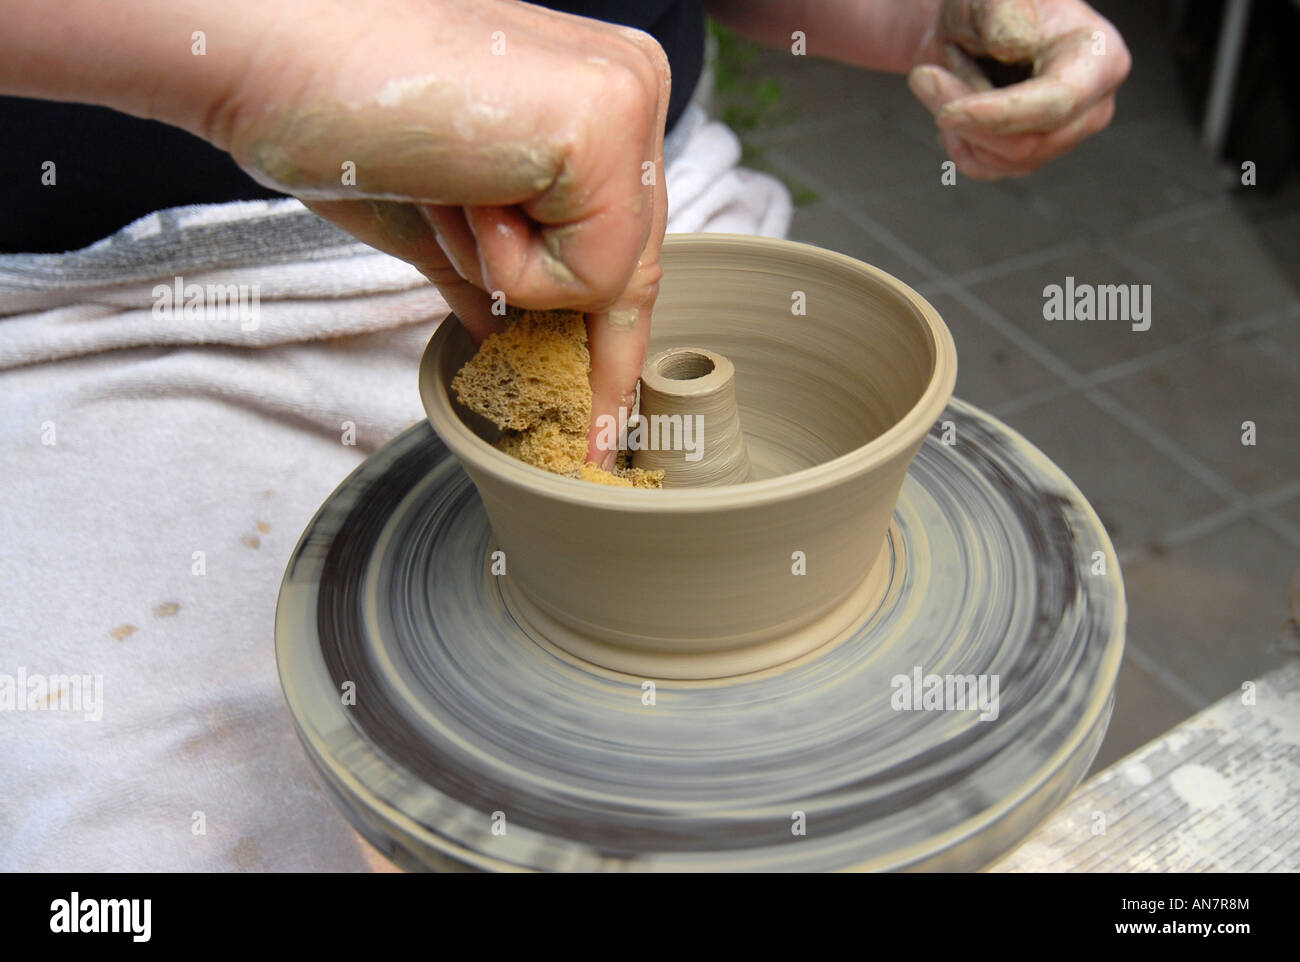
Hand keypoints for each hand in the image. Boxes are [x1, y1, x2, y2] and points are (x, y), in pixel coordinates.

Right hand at [205, 0, 669, 467]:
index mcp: (597, 93)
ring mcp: (629, 100)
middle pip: (633, 267)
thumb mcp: (429, 215)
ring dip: (502, 264)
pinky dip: (503, 256)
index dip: (610, 341)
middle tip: (592, 447)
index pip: (623, 243)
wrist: (266, 51)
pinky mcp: (605, 124)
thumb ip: (483, 275)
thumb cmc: (333, 116)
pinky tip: (455, 182)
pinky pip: (581, 270)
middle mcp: (632, 86)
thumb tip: (509, 338)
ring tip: (441, 184)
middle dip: (594, 354)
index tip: (603, 419)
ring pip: (607, 278)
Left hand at [907, 0, 1129, 178]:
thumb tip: (1013, 44)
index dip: (999, 115)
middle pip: (1027, 143)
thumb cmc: (991, 6)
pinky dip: (957, 140)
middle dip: (966, 116)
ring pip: (1001, 160)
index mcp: (1099, 56)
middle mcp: (1093, 106)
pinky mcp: (1033, 157)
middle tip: (922, 76)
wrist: (971, 28)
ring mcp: (1065, 137)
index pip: (1056, 103)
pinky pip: (986, 168)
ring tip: (943, 77)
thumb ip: (1004, 13)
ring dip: (956, 123)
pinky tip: (953, 107)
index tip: (948, 112)